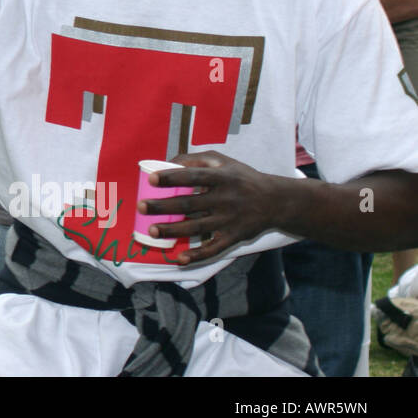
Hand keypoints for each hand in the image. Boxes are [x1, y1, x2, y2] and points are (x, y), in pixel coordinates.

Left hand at [140, 151, 276, 264]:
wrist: (276, 201)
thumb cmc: (241, 177)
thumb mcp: (222, 161)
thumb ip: (195, 159)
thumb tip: (166, 162)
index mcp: (221, 177)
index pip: (193, 176)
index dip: (172, 177)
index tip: (152, 179)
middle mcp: (226, 198)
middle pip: (189, 204)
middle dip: (163, 206)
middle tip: (141, 207)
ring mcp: (230, 219)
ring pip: (197, 227)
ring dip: (173, 230)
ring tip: (152, 231)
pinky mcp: (234, 236)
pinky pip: (214, 248)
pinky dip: (197, 255)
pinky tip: (179, 259)